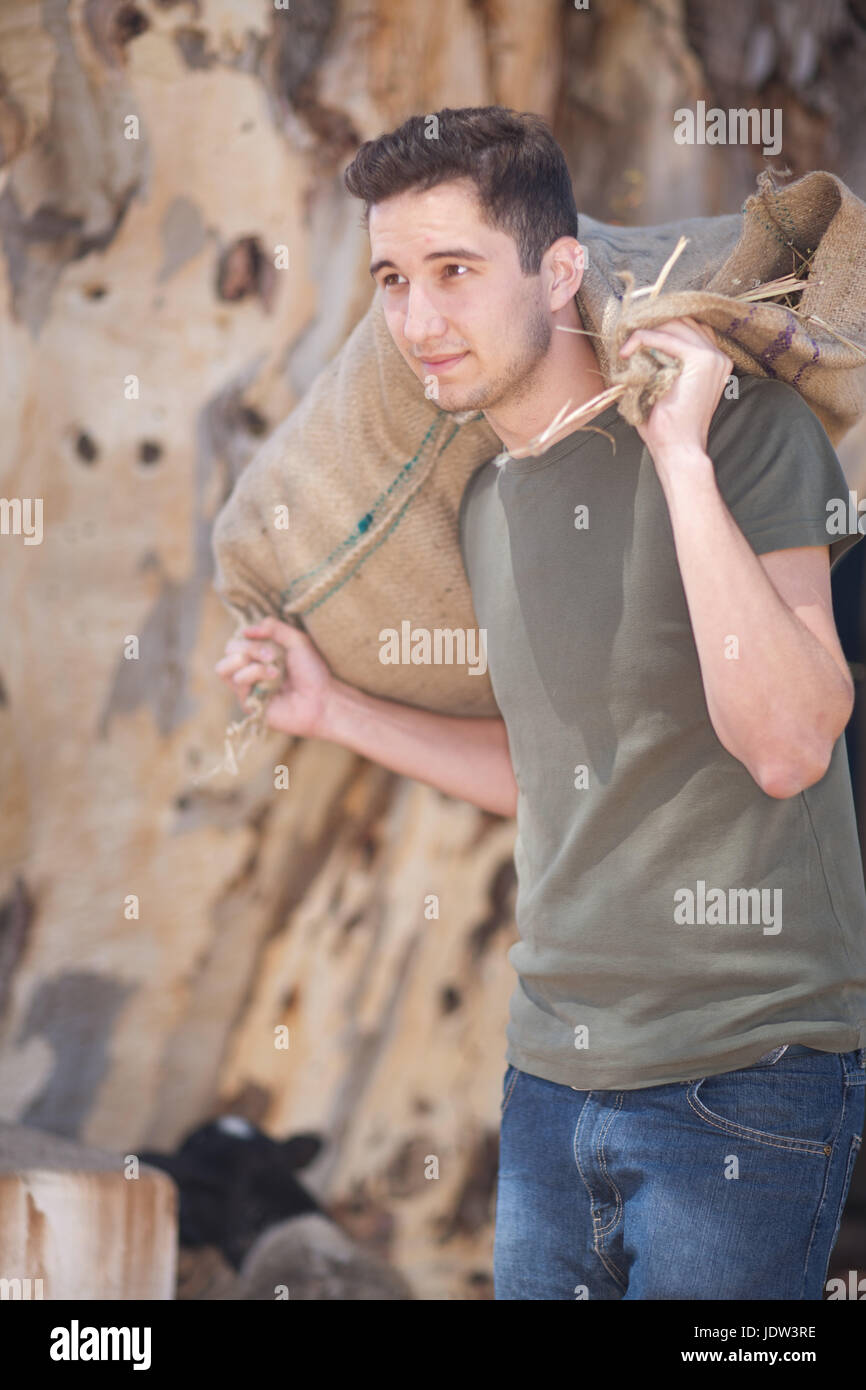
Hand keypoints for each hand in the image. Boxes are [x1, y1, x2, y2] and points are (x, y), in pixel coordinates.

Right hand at [214, 616, 334, 737]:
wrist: (323, 698)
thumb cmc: (313, 672)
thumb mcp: (296, 640)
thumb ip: (273, 628)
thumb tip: (246, 630)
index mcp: (260, 656)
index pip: (238, 640)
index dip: (249, 637)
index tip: (270, 641)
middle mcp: (251, 670)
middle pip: (229, 651)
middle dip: (249, 648)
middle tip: (272, 656)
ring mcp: (247, 688)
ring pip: (224, 668)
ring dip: (250, 662)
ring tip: (274, 669)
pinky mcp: (247, 703)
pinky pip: (237, 683)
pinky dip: (254, 675)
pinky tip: (274, 679)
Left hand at [618, 316, 732, 463]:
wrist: (677, 448)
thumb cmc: (667, 425)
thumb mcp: (663, 386)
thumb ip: (659, 361)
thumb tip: (633, 340)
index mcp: (714, 361)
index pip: (687, 328)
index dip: (660, 326)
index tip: (635, 335)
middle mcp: (718, 355)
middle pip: (681, 321)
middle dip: (651, 324)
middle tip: (626, 336)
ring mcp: (712, 356)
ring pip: (673, 324)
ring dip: (645, 331)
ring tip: (625, 348)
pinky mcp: (700, 360)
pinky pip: (665, 337)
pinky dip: (642, 339)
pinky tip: (627, 351)